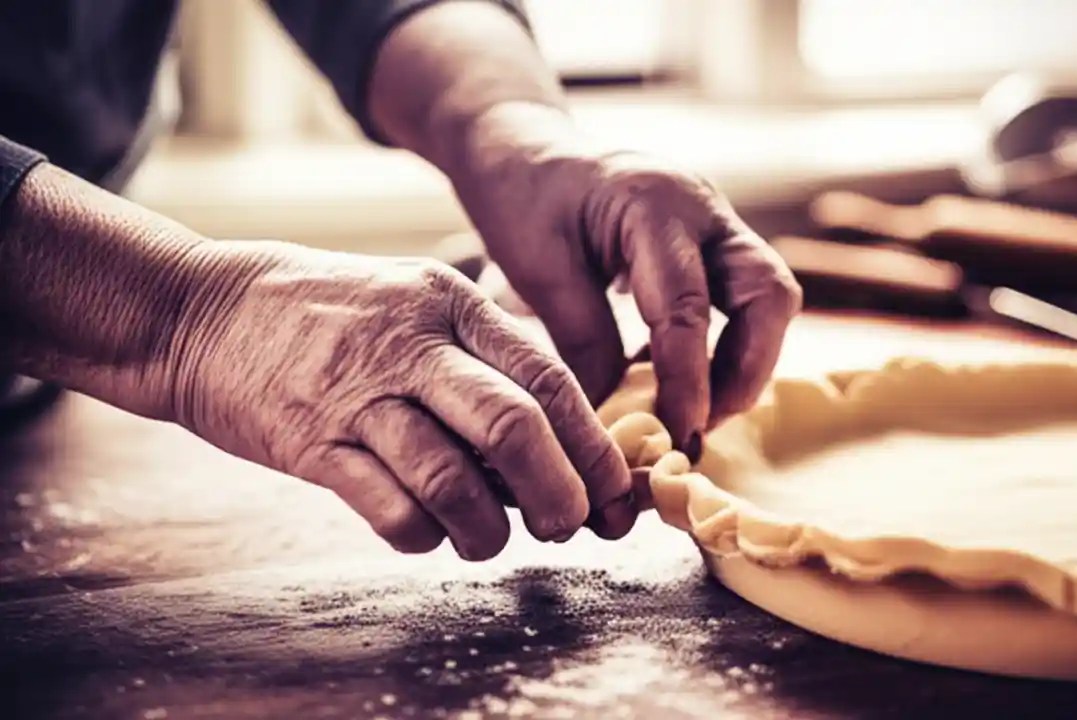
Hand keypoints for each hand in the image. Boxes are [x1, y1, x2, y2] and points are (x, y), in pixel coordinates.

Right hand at [170, 243, 635, 557]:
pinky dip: (421, 536)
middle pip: (512, 428)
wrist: (204, 312)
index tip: (615, 494)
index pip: (547, 380)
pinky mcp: (309, 444)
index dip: (593, 447)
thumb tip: (556, 445)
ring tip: (490, 540)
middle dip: (558, 494)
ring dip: (487, 529)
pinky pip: (387, 508)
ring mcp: (356, 395)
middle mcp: (410, 344)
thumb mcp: (416, 300)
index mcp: (450, 305)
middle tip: (570, 527)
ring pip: (450, 480)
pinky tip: (424, 533)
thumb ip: (483, 359)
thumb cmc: (332, 316)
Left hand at [451, 104, 802, 451]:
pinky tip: (676, 383)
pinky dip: (721, 349)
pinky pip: (742, 302)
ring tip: (692, 414)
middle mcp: (704, 210)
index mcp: (654, 205)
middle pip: (769, 293)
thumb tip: (616, 423)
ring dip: (741, 365)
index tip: (678, 434)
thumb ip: (583, 341)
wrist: (526, 148)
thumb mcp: (538, 268)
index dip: (688, 381)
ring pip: (767, 299)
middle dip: (747, 370)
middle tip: (702, 425)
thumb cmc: (524, 197)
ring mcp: (717, 225)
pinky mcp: (713, 246)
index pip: (686, 307)